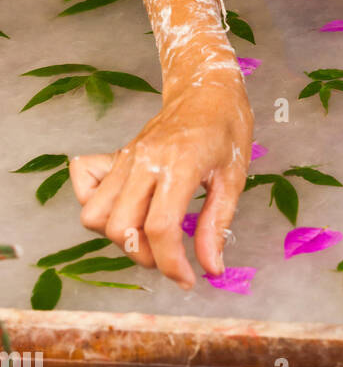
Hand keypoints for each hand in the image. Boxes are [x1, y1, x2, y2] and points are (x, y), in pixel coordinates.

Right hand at [69, 72, 253, 288]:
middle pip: (120, 227)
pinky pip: (84, 184)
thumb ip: (217, 223)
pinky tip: (124, 208)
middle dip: (144, 256)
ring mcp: (126, 157)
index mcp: (179, 163)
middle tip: (171, 255)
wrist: (207, 87)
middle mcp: (145, 160)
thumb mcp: (234, 176)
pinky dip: (94, 203)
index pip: (159, 227)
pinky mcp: (117, 155)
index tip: (186, 279)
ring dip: (118, 236)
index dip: (170, 264)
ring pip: (94, 214)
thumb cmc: (226, 127)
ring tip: (148, 235)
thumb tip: (210, 267)